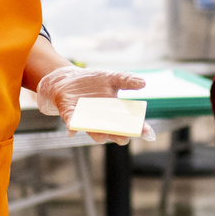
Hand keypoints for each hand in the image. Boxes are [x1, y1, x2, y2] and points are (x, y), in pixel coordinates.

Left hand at [35, 66, 156, 145]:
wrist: (67, 80)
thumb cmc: (92, 82)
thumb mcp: (111, 78)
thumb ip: (126, 80)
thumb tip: (143, 82)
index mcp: (115, 112)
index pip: (130, 123)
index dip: (139, 129)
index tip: (147, 132)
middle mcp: (102, 121)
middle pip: (113, 132)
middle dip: (118, 136)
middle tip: (124, 138)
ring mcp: (86, 121)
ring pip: (94, 132)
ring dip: (98, 134)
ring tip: (102, 135)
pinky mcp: (70, 116)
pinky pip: (72, 123)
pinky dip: (73, 126)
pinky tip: (72, 129)